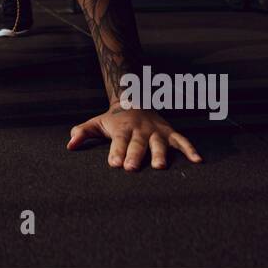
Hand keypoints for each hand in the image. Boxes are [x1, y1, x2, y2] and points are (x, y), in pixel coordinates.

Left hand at [67, 105, 201, 171]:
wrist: (135, 100)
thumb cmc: (114, 119)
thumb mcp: (97, 123)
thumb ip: (83, 132)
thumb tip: (69, 144)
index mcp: (122, 128)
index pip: (118, 141)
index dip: (116, 152)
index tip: (114, 164)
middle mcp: (140, 130)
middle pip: (137, 144)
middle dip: (134, 155)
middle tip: (131, 167)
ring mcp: (156, 132)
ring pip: (159, 143)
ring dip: (160, 154)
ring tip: (159, 167)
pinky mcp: (170, 133)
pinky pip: (182, 141)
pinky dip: (190, 149)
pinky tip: (198, 161)